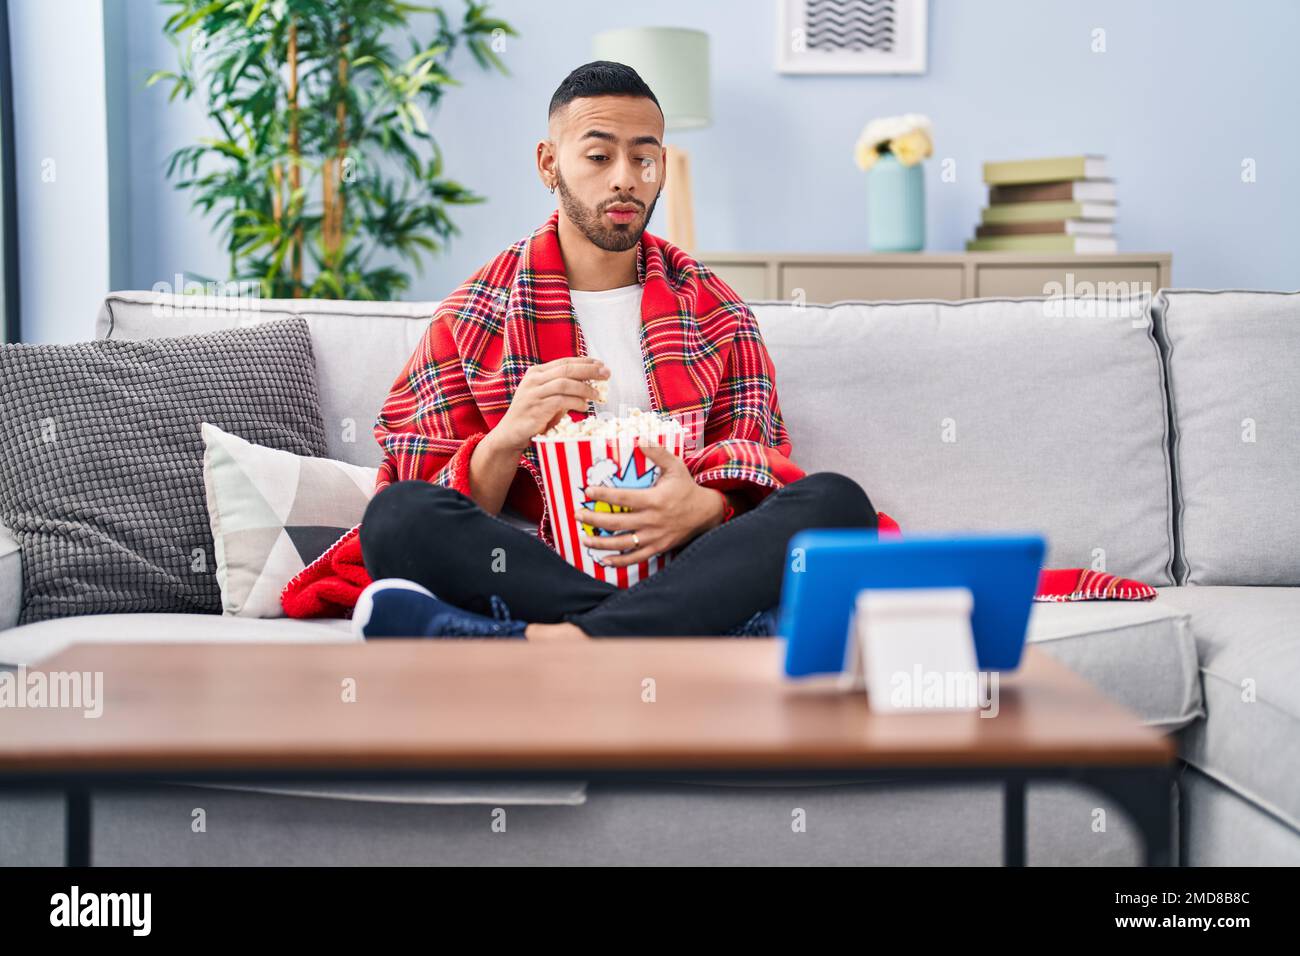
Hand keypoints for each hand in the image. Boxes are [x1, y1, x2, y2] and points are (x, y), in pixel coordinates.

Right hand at [493, 357, 609, 454]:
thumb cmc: (534, 414)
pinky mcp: (536, 408)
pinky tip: (585, 407)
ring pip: (565, 383)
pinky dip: (576, 402)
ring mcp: (533, 393)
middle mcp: (534, 380)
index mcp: (536, 372)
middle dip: (589, 370)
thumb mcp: (548, 396)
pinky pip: (561, 401)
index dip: (585, 362)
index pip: (565, 362)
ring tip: (597, 395)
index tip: (601, 365)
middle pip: (567, 369)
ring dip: (585, 388)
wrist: (512, 433)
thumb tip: (591, 383)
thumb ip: (565, 388)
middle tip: (606, 374)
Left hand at [577, 443, 725, 567]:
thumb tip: (639, 438)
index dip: (603, 495)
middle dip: (594, 519)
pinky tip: (604, 560)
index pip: (623, 498)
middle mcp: (652, 520)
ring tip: (584, 538)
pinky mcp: (658, 548)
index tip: (587, 491)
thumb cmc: (687, 488)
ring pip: (622, 543)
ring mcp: (654, 537)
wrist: (706, 513)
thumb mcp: (676, 466)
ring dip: (600, 543)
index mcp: (654, 500)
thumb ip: (657, 452)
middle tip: (577, 515)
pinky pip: (635, 558)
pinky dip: (619, 561)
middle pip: (617, 522)